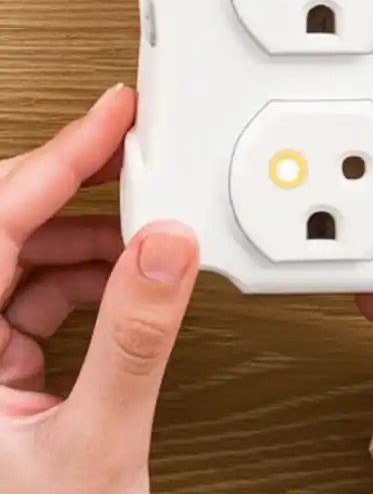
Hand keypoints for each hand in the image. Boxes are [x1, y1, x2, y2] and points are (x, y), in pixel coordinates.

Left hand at [0, 85, 199, 492]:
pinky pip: (32, 302)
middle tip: (136, 159)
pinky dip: (86, 283)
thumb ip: (134, 341)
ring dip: (86, 241)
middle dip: (75, 191)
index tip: (108, 117)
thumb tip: (165, 250)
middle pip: (1, 232)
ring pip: (17, 263)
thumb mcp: (95, 445)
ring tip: (146, 231)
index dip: (55, 158)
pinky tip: (128, 282)